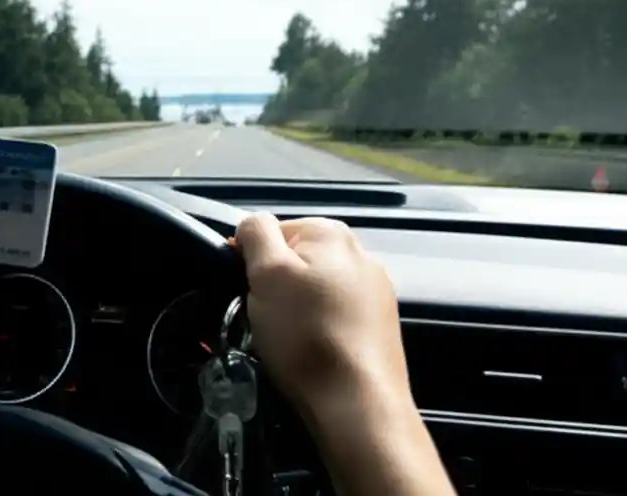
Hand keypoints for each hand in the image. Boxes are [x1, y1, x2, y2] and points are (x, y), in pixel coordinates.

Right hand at [234, 214, 407, 407]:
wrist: (356, 402)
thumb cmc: (305, 334)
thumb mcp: (267, 274)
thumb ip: (256, 233)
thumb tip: (252, 224)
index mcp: (332, 232)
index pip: (272, 232)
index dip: (250, 262)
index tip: (245, 293)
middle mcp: (361, 252)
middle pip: (297, 261)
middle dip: (277, 287)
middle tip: (265, 319)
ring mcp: (377, 290)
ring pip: (316, 291)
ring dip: (298, 309)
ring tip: (291, 341)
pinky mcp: (382, 324)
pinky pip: (337, 315)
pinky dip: (321, 328)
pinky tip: (316, 352)